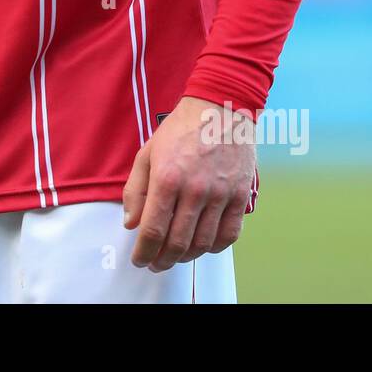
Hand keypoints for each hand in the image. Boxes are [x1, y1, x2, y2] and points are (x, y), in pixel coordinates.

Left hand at [122, 96, 255, 269]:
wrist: (220, 108)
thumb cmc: (180, 129)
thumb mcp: (147, 153)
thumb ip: (136, 190)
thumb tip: (131, 222)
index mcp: (167, 178)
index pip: (153, 230)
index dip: (143, 252)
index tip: (139, 259)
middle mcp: (195, 190)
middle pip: (177, 243)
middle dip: (162, 260)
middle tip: (155, 263)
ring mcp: (220, 194)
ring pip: (203, 243)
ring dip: (186, 257)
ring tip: (176, 256)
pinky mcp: (240, 195)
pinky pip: (229, 234)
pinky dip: (215, 248)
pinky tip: (203, 246)